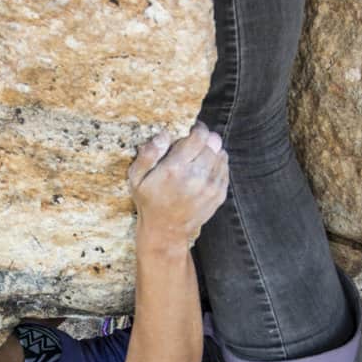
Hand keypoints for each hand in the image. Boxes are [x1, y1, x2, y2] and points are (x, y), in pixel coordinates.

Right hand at [128, 123, 228, 246]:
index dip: (197, 129)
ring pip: (221, 154)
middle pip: (213, 143)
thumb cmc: (149, 201)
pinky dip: (217, 164)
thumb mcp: (136, 178)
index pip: (199, 136)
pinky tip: (204, 170)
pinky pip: (225, 168)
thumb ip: (147, 154)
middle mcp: (196, 177)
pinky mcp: (219, 195)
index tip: (192, 130)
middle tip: (194, 144)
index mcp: (175, 169)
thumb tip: (163, 135)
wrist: (166, 231)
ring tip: (198, 158)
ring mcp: (210, 187)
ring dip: (212, 151)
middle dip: (205, 139)